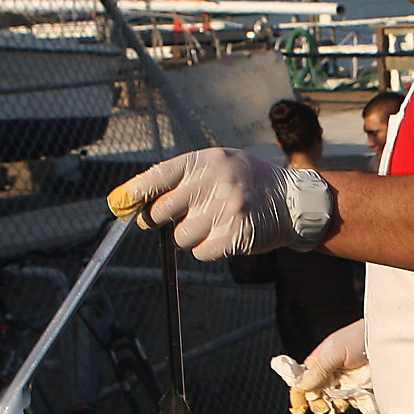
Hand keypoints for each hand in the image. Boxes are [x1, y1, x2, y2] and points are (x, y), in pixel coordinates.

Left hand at [105, 148, 330, 259]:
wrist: (294, 200)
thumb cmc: (247, 182)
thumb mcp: (218, 166)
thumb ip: (181, 180)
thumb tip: (133, 207)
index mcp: (206, 161)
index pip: (157, 177)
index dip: (135, 193)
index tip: (120, 205)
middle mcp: (214, 182)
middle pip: (162, 212)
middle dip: (165, 219)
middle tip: (185, 215)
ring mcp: (225, 210)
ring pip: (182, 236)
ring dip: (193, 235)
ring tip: (218, 222)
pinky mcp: (234, 235)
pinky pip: (201, 252)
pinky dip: (210, 248)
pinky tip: (228, 234)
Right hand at [291, 319, 367, 403]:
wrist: (387, 340)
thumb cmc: (360, 337)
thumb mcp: (335, 351)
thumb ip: (319, 369)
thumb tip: (302, 386)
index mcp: (319, 361)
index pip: (303, 381)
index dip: (300, 393)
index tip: (300, 405)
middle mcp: (330, 373)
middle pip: (317, 395)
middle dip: (319, 402)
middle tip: (324, 404)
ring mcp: (345, 382)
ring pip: (334, 401)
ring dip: (336, 404)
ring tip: (342, 399)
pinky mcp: (360, 388)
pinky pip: (352, 401)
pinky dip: (352, 403)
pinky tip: (355, 397)